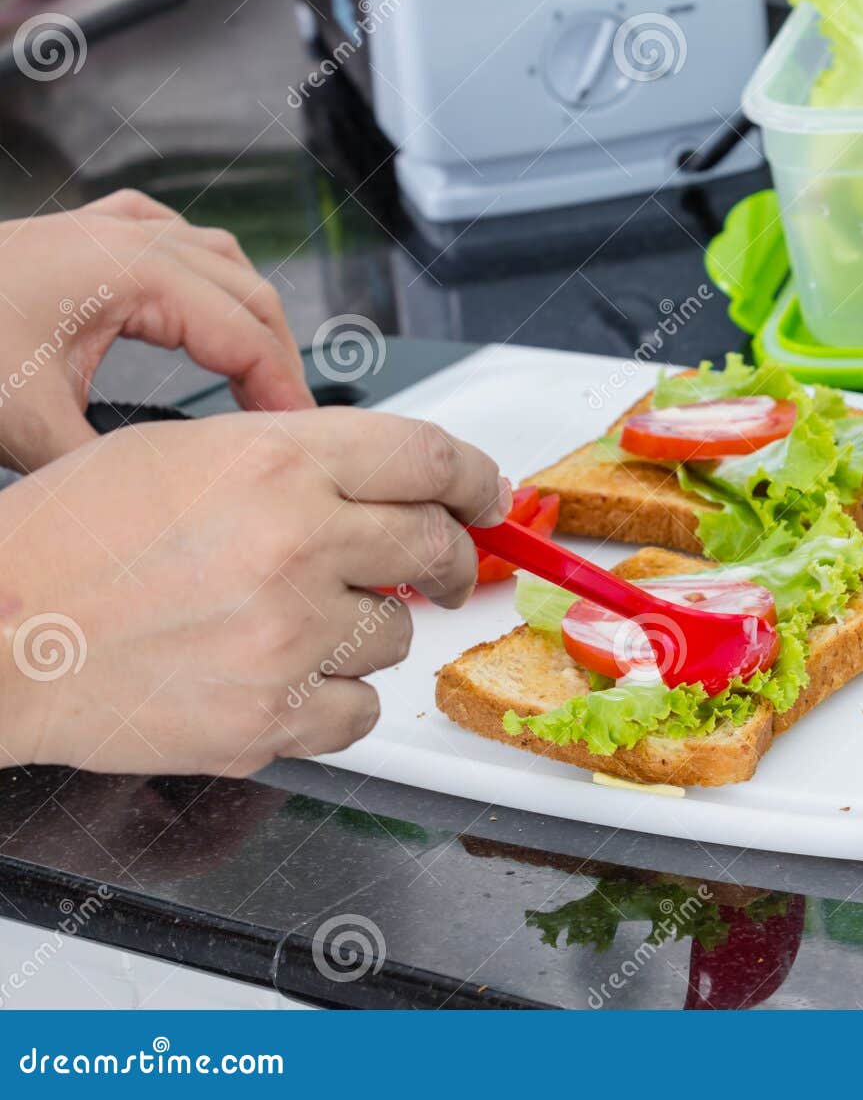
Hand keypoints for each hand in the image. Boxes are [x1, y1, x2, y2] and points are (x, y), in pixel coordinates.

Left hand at [0, 190, 314, 472]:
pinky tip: (197, 295)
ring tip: (258, 370)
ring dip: (247, 312)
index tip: (302, 437)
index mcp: (132, 273)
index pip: (246, 335)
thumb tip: (166, 507)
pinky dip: (200, 269)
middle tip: (290, 420)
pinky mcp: (75, 234)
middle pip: (249, 293)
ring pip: (217, 257)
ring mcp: (101, 228)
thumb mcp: (28, 429)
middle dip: (280, 358)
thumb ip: (113, 470)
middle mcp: (128, 238)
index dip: (284, 391)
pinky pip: (167, 234)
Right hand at [0, 408, 511, 776]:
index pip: (432, 459)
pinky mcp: (270, 717)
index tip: (489, 498)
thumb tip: (385, 484)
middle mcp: (297, 544)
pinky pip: (362, 711)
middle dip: (450, 560)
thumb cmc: (68, 540)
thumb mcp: (184, 450)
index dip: (478, 479)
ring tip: (293, 622)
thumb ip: (297, 458)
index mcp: (278, 463)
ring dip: (371, 630)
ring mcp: (288, 637)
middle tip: (440, 571)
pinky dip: (338, 698)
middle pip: (436, 548)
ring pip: (400, 636)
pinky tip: (285, 676)